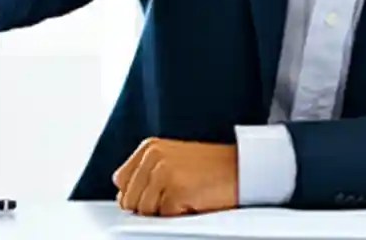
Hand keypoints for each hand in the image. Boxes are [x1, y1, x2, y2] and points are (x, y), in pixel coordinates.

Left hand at [112, 138, 238, 216]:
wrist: (244, 169)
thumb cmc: (212, 169)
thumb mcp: (172, 161)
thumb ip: (146, 174)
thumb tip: (123, 199)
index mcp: (149, 148)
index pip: (121, 180)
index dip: (136, 194)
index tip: (156, 195)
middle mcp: (153, 156)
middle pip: (129, 199)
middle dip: (149, 206)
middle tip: (175, 198)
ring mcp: (164, 172)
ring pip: (145, 211)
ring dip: (164, 212)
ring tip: (186, 198)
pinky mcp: (176, 190)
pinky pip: (164, 218)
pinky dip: (179, 216)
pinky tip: (194, 202)